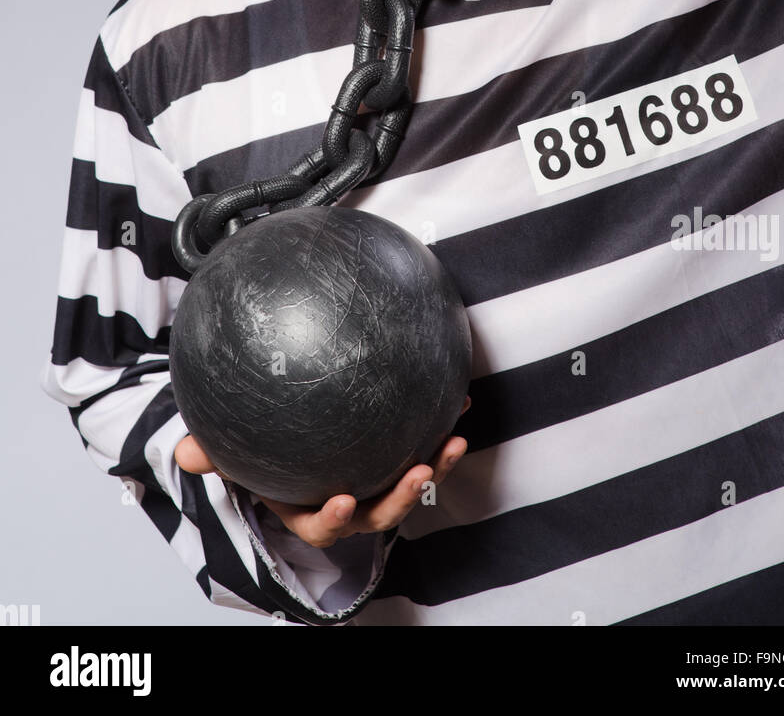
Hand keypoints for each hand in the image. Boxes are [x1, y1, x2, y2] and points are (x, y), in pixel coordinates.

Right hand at [174, 396, 470, 548]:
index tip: (343, 501)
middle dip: (400, 498)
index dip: (333, 519)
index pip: (321, 525)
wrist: (289, 432)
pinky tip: (459, 398)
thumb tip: (184, 449)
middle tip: (417, 472)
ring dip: (435, 467)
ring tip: (453, 440)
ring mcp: (375, 482)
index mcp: (307, 507)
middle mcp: (346, 502)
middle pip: (377, 514)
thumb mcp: (233, 449)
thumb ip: (212, 451)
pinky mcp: (397, 457)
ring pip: (408, 486)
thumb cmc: (262, 448)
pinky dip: (441, 428)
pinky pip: (423, 448)